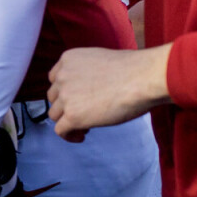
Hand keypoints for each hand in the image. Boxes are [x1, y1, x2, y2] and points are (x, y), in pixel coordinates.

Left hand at [46, 44, 171, 141]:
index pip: (55, 79)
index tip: (78, 99)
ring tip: (86, 126)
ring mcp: (66, 96)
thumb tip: (89, 88)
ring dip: (68, 121)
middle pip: (54, 98)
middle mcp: (62, 76)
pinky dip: (69, 136)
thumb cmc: (132, 69)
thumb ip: (87, 72)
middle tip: (85, 113)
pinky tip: (81, 136)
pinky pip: (60, 131)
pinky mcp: (73, 116)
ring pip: (55, 115)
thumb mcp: (100, 61)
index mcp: (68, 59)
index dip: (65, 91)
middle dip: (67, 106)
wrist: (142, 77)